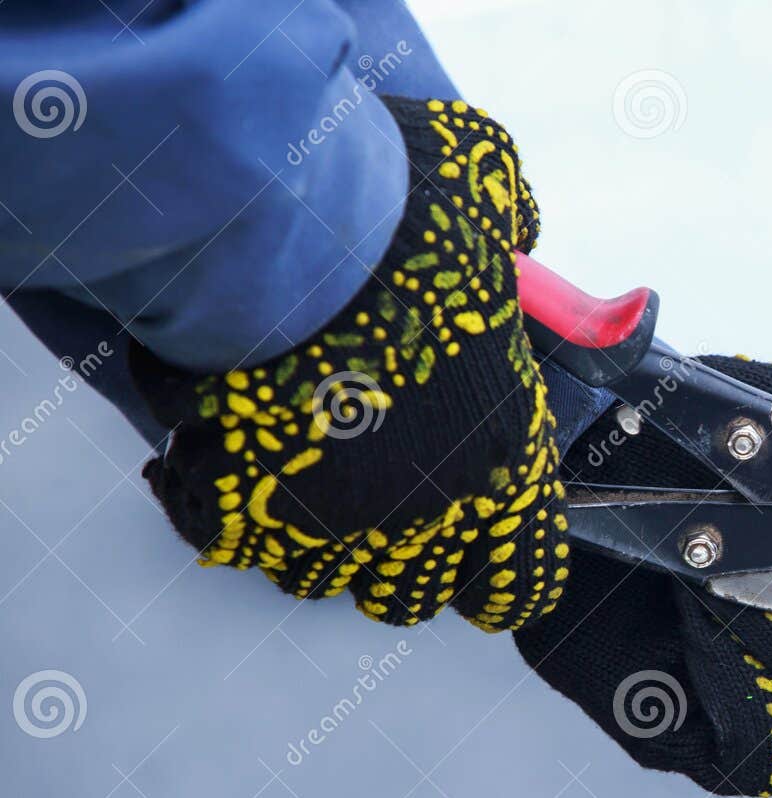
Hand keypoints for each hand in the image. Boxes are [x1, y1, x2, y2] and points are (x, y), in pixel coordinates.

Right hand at [135, 98, 565, 631]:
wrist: (278, 228)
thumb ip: (512, 235)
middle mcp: (426, 511)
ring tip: (302, 474)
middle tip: (382, 501)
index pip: (523, 580)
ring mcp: (330, 520)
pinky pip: (229, 541)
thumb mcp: (492, 201)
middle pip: (413, 596)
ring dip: (314, 538)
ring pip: (319, 580)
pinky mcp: (241, 506)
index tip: (483, 560)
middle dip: (400, 559)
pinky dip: (225, 511)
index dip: (502, 581)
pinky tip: (222, 460)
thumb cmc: (399, 220)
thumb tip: (514, 234)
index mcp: (504, 461)